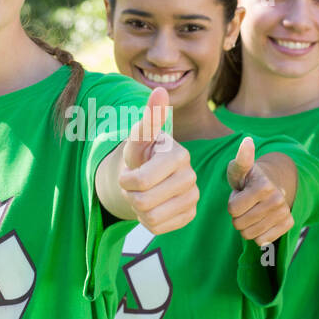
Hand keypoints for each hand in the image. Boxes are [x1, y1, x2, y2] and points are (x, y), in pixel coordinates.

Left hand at [117, 86, 198, 233]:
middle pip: (143, 202)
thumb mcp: (138, 138)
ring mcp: (193, 197)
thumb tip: (160, 89)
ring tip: (143, 194)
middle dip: (130, 195)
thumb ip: (149, 118)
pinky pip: (158, 228)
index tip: (128, 172)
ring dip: (138, 209)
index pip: (139, 182)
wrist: (148, 176)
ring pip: (150, 218)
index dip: (126, 181)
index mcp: (178, 156)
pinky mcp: (189, 215)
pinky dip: (148, 220)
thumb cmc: (142, 154)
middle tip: (134, 185)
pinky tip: (153, 205)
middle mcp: (190, 177)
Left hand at [226, 137, 295, 245]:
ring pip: (249, 235)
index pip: (232, 209)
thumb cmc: (248, 178)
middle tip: (246, 203)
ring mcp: (284, 212)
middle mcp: (277, 200)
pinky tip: (260, 221)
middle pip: (239, 224)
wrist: (271, 183)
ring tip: (252, 210)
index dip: (232, 202)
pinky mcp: (288, 223)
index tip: (240, 193)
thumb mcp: (239, 169)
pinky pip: (262, 241)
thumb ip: (240, 159)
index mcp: (263, 186)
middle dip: (237, 215)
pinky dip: (257, 235)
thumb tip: (247, 141)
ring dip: (246, 225)